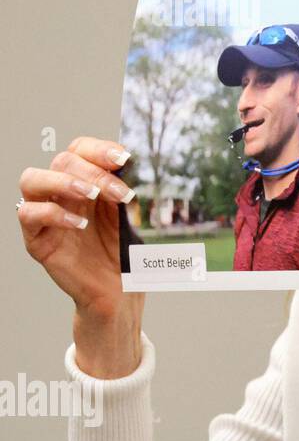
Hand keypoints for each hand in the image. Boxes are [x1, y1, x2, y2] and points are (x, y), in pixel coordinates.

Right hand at [18, 136, 144, 376]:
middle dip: (94, 171)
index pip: (80, 149)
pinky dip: (53, 213)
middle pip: (61, 160)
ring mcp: (47, 216)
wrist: (121, 291)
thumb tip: (128, 162)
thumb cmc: (124, 253)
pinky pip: (28, 215)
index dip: (99, 148)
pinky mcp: (37, 240)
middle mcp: (62, 194)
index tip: (125, 158)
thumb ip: (124, 189)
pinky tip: (81, 224)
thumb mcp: (129, 216)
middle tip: (120, 193)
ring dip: (64, 182)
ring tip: (93, 196)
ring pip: (32, 179)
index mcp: (86, 182)